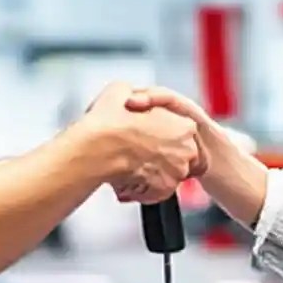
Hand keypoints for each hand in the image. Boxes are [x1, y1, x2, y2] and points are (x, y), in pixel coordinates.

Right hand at [82, 82, 204, 204]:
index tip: (147, 135)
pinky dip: (144, 189)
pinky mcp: (163, 191)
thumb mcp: (121, 90)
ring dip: (152, 172)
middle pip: (178, 155)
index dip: (162, 134)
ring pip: (168, 174)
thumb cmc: (109, 122)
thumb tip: (128, 96)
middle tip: (138, 150)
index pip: (183, 133)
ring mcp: (176, 173)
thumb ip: (135, 94)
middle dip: (160, 154)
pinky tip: (128, 178)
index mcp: (184, 126)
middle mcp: (186, 151)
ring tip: (130, 164)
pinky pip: (156, 192)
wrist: (97, 148)